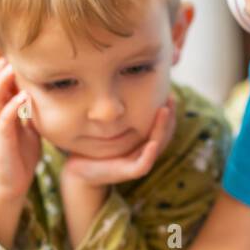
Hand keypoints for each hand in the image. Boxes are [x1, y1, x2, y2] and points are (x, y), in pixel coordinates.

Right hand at [0, 57, 41, 200]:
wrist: (12, 185)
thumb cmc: (21, 156)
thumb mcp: (29, 127)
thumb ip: (32, 111)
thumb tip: (44, 93)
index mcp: (4, 111)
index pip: (1, 83)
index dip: (6, 66)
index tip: (20, 50)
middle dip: (0, 67)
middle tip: (12, 50)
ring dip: (2, 81)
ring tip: (12, 66)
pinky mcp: (1, 141)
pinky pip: (4, 120)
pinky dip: (12, 107)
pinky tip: (23, 96)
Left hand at [61, 94, 176, 187]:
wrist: (79, 168)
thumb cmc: (94, 143)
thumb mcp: (108, 123)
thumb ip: (117, 107)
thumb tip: (121, 77)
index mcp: (143, 140)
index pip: (163, 124)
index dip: (168, 110)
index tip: (168, 92)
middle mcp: (144, 150)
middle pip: (165, 133)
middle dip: (169, 115)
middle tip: (170, 97)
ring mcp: (138, 161)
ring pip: (158, 146)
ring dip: (162, 129)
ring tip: (164, 111)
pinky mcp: (128, 172)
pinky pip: (144, 164)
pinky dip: (150, 154)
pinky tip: (152, 142)